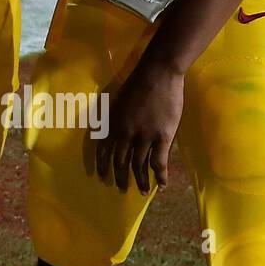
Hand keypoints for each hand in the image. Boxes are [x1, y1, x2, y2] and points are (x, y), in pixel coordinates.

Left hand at [94, 61, 184, 192]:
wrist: (158, 74)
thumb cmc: (137, 84)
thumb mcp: (117, 102)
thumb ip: (113, 119)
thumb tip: (110, 133)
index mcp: (112, 123)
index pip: (103, 150)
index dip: (102, 166)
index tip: (102, 177)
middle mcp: (125, 133)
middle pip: (120, 161)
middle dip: (120, 177)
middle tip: (120, 189)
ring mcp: (144, 136)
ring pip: (139, 165)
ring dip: (140, 180)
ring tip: (142, 192)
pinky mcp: (162, 137)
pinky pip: (159, 161)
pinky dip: (160, 175)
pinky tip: (162, 185)